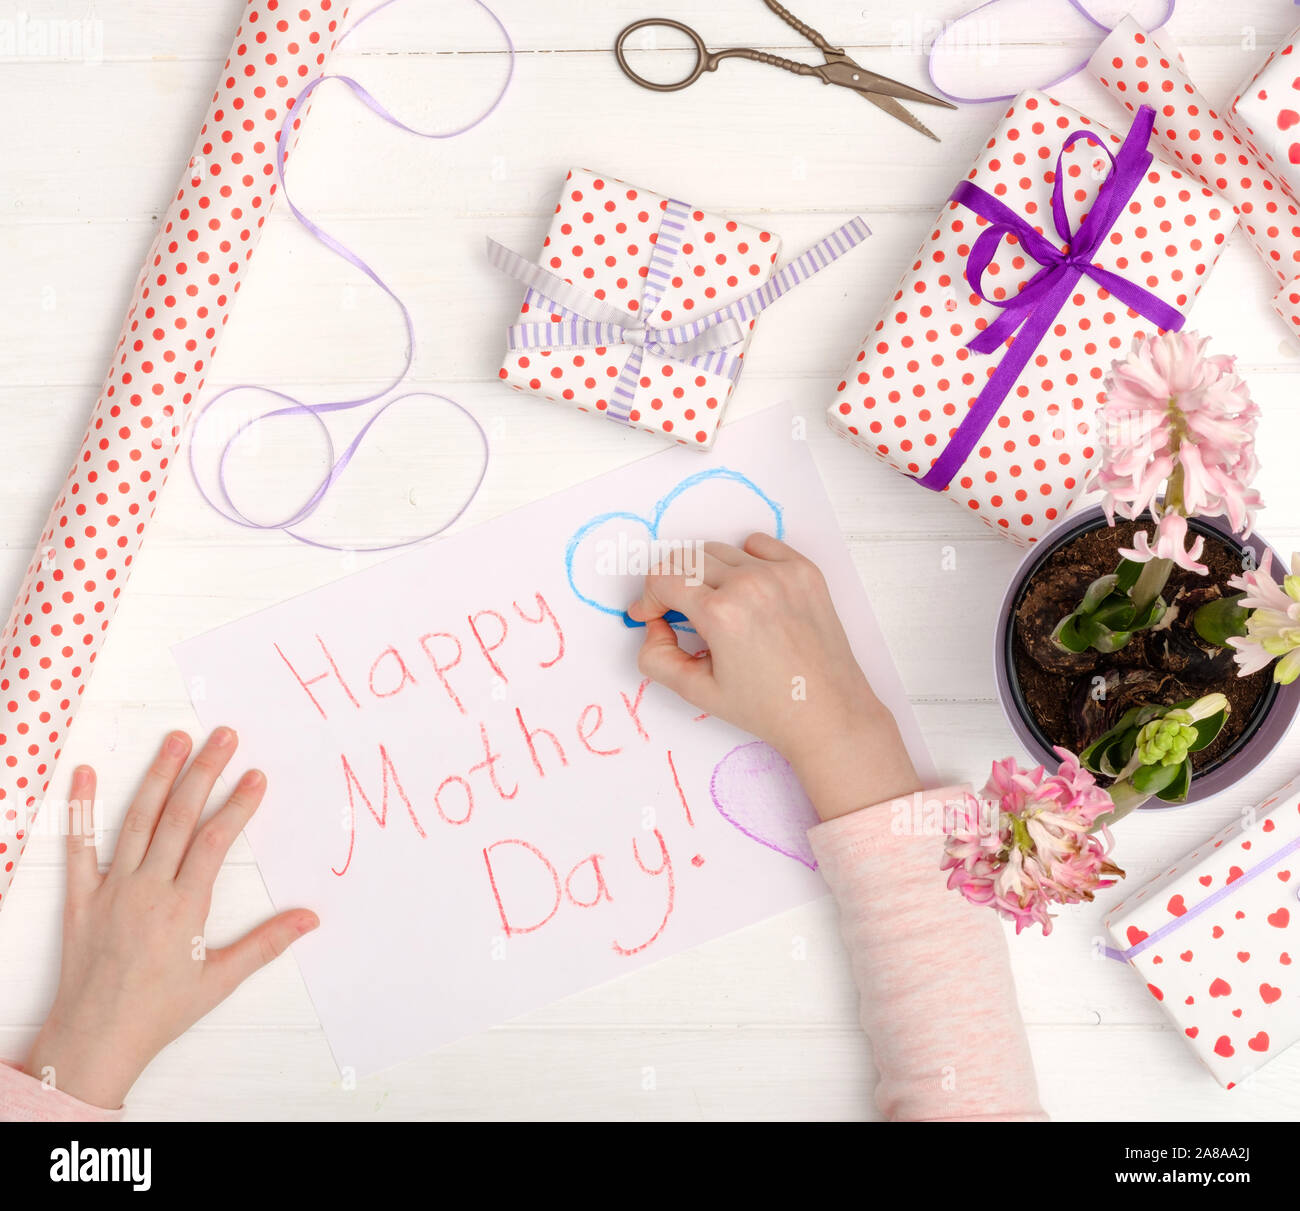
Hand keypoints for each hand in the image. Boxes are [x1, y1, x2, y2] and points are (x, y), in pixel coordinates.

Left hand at [24, 728, 317, 1108]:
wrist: (95, 1040)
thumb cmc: (159, 1012)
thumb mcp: (219, 980)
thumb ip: (266, 943)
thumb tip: (309, 919)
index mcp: (183, 908)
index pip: (215, 841)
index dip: (238, 805)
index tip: (255, 775)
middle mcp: (146, 890)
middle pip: (179, 818)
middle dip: (205, 772)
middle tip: (224, 736)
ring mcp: (111, 890)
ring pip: (136, 821)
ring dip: (158, 776)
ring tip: (176, 739)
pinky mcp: (80, 898)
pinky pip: (78, 846)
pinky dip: (81, 808)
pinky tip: (87, 773)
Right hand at [628, 533, 920, 819]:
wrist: (828, 713)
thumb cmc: (766, 708)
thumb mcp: (697, 692)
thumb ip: (655, 657)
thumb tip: (654, 625)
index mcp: (720, 613)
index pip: (663, 579)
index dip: (648, 599)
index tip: (649, 616)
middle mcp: (750, 584)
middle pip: (686, 559)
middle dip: (670, 584)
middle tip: (675, 613)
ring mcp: (781, 573)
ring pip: (720, 550)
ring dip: (705, 574)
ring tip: (714, 608)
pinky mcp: (804, 571)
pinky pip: (758, 545)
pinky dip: (743, 560)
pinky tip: (745, 591)